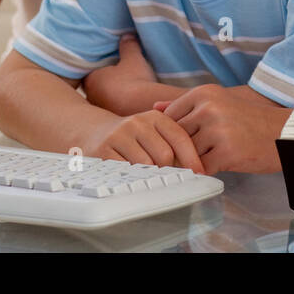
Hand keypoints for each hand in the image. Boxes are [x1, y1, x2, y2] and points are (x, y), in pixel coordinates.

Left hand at [82, 34, 155, 111]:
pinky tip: (129, 106)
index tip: (109, 67)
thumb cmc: (135, 80)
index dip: (98, 70)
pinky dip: (119, 109)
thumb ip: (128, 46)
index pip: (89, 73)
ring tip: (125, 95)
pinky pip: (114, 113)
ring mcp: (101, 112)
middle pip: (94, 89)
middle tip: (117, 81)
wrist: (145, 108)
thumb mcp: (133, 58)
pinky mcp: (112, 124)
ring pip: (103, 103)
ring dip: (111, 99)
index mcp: (91, 80)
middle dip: (103, 86)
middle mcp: (90, 98)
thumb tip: (127, 35)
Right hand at [83, 110, 204, 172]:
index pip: (180, 137)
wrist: (94, 131)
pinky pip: (127, 172)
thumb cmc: (132, 136)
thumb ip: (174, 142)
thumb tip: (198, 166)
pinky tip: (130, 175)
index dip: (192, 158)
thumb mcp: (153, 130)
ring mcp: (119, 135)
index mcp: (154, 116)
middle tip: (167, 177)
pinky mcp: (104, 151)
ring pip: (146, 166)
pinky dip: (132, 177)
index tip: (200, 173)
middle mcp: (137, 122)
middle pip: (165, 155)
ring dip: (149, 175)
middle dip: (169, 169)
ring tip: (146, 174)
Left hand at [154, 85, 288, 174]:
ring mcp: (216, 130)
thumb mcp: (218, 101)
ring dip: (197, 159)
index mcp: (204, 93)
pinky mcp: (226, 152)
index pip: (169, 117)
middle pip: (177, 136)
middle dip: (184, 147)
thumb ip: (185, 105)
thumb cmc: (249, 119)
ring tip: (216, 153)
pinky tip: (223, 162)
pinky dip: (209, 169)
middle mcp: (208, 109)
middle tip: (201, 150)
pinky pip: (202, 167)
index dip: (174, 132)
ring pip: (188, 153)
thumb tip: (155, 107)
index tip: (184, 138)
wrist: (283, 132)